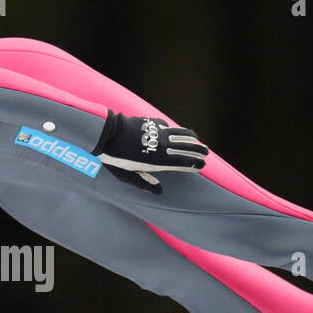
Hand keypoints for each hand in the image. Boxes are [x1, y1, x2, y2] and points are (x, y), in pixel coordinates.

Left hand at [92, 110, 208, 192]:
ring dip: (190, 137)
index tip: (202, 166)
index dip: (194, 164)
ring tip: (196, 140)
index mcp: (158, 160)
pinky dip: (171, 129)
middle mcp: (161, 145)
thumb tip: (159, 190)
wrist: (106, 133)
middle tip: (206, 153)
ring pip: (179, 133)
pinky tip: (172, 130)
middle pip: (185, 147)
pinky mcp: (150, 122)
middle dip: (198, 150)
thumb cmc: (114, 158)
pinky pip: (165, 125)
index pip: (183, 163)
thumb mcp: (127, 175)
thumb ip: (144, 182)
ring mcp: (156, 132)